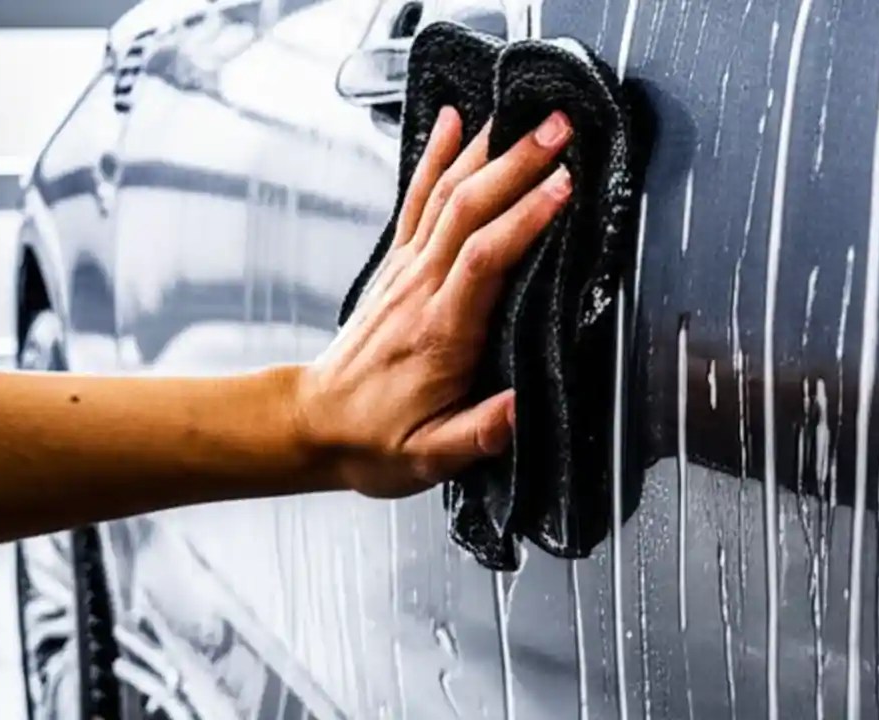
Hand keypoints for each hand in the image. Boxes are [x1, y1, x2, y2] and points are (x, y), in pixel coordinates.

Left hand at [293, 107, 573, 496]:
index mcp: (440, 333)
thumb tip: (520, 409)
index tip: (563, 189)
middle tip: (561, 131)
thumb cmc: (376, 439)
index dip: (524, 220)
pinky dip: (437, 156)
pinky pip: (418, 198)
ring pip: (447, 195)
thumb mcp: (429, 456)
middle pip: (469, 209)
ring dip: (490, 151)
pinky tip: (455, 123)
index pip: (485, 260)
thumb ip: (478, 433)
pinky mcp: (397, 264)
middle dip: (518, 164)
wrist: (316, 425)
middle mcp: (420, 290)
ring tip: (528, 117)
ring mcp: (406, 270)